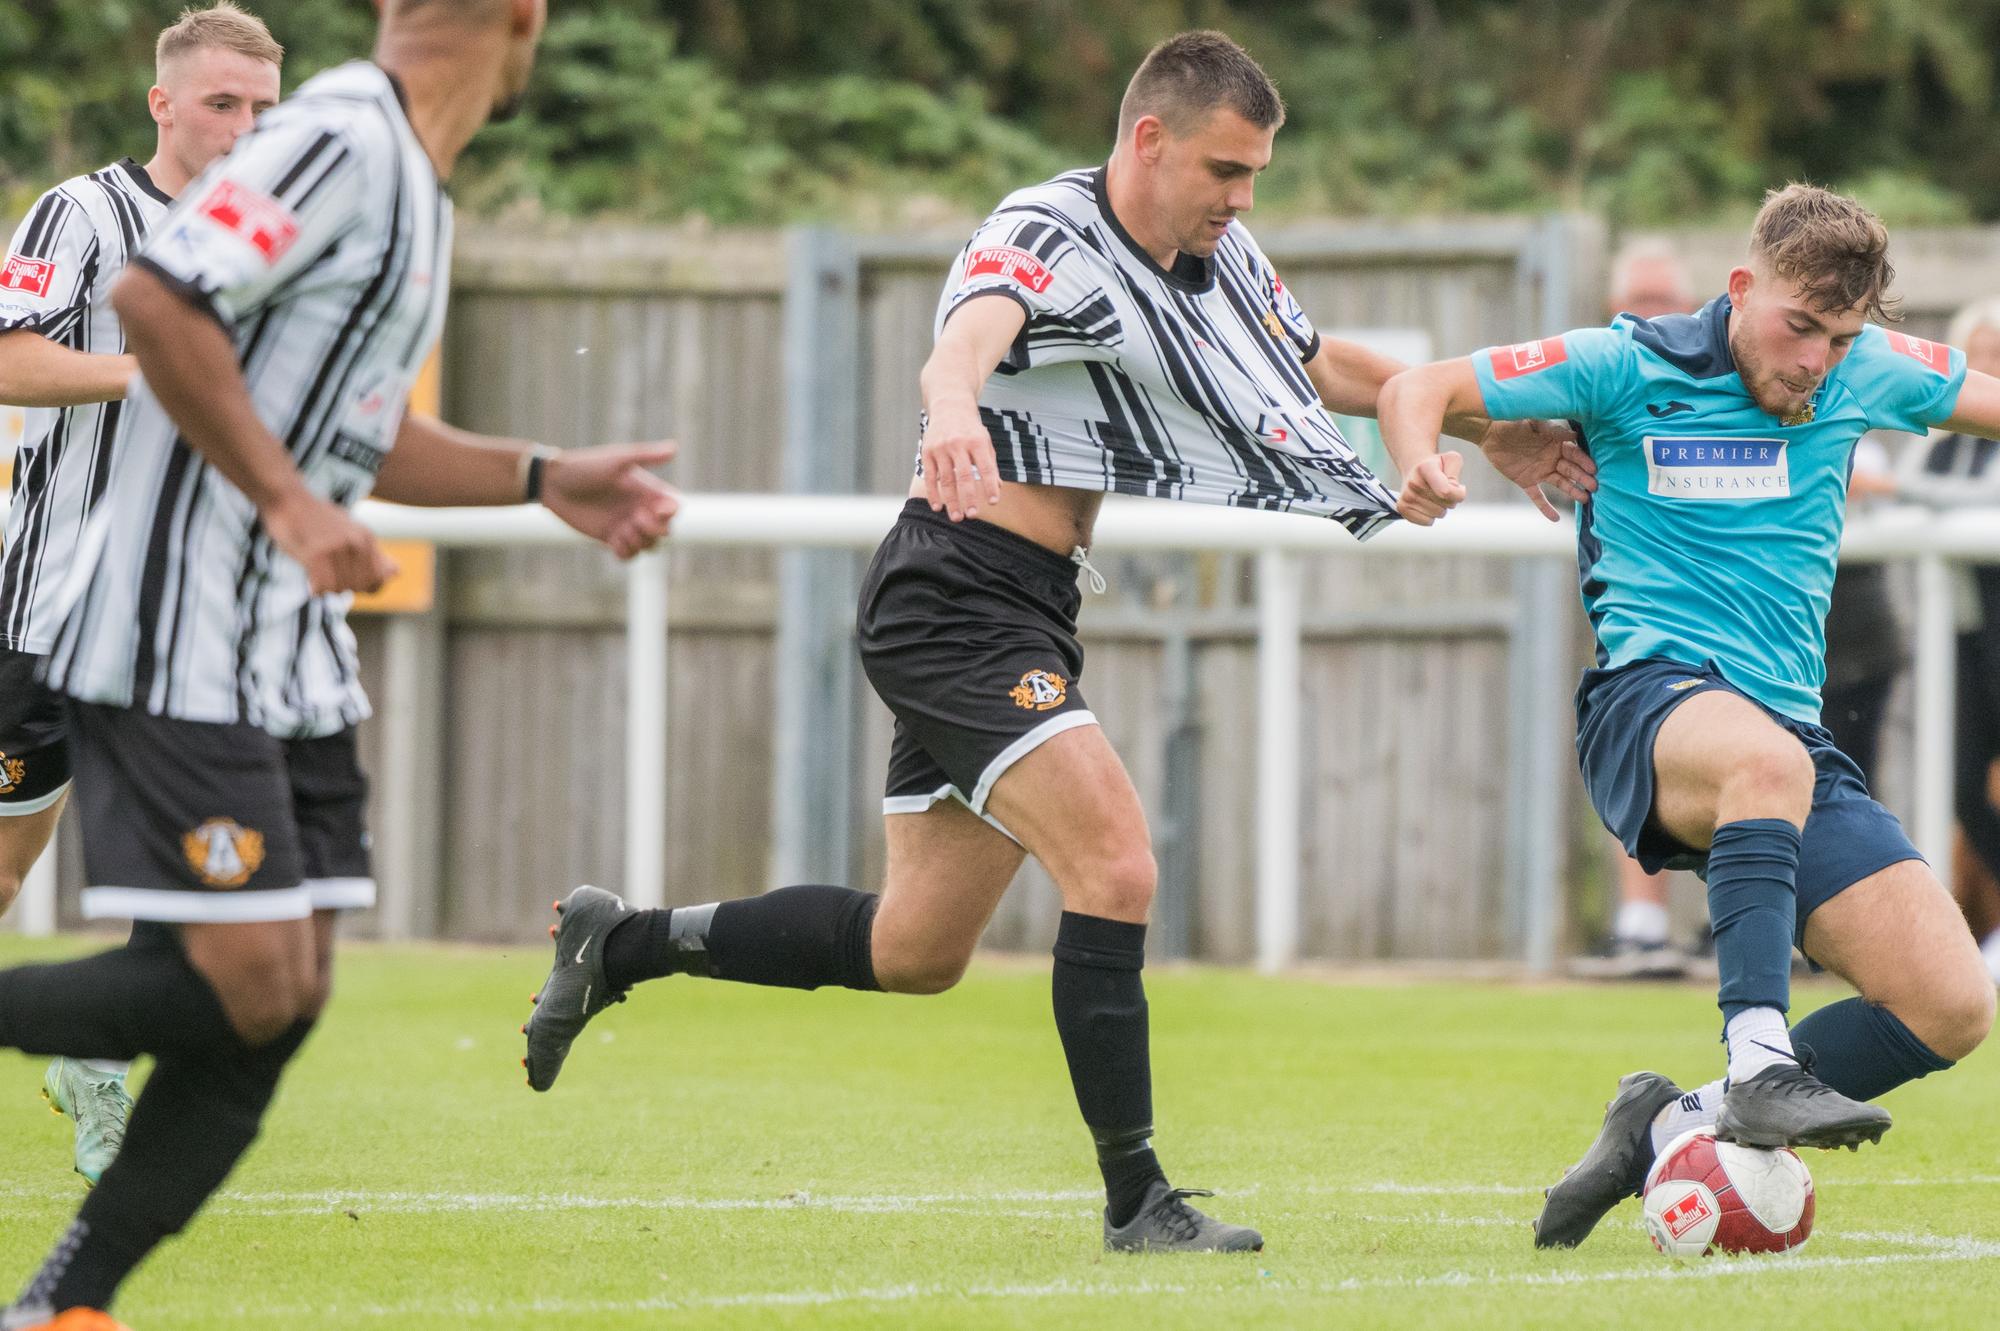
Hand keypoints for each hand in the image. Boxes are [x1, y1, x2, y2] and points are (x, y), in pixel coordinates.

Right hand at [264, 487, 397, 594]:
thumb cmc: (317, 520)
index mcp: (368, 539)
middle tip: (328, 574)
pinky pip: (322, 587)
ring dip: (327, 588)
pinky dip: (316, 589)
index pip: (380, 580)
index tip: (348, 578)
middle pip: (358, 587)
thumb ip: (373, 554)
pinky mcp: (316, 554)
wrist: (287, 499)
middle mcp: (357, 543)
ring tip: (318, 573)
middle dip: (344, 587)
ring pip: (339, 589)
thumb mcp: (352, 532)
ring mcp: (337, 549)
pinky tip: (310, 581)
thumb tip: (397, 572)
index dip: (366, 586)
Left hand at [542, 441, 679, 557]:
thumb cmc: (585, 467)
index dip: (670, 514)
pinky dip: (626, 553)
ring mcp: (624, 524)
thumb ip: (646, 455)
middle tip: (633, 520)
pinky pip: (629, 555)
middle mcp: (638, 508)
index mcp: (645, 490)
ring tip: (620, 532)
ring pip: (649, 545)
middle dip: (654, 531)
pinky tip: (613, 542)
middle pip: (665, 531)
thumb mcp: (617, 460)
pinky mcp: (609, 537)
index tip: (653, 509)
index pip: (673, 508)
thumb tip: (675, 448)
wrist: (552, 483)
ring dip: (640, 543)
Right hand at [920, 399, 1000, 520]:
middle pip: (964, 476)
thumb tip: (997, 489)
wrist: (949, 407)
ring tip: (957, 517)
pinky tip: (938, 507)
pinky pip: (930, 476)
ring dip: (951, 501)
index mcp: (977, 442)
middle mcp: (958, 444)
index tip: (993, 502)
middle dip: (969, 498)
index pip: (985, 467)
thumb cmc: (971, 430)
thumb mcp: (985, 442)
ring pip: (946, 479)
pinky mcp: (927, 451)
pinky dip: (933, 493)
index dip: (989, 485)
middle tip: (972, 515)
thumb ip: (990, 465)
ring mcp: (941, 448)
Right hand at [1396, 450, 1466, 525]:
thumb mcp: (1452, 460)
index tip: (1458, 486)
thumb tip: (1454, 494)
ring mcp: (1406, 496)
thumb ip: (1456, 475)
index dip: (1458, 493)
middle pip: (1446, 504)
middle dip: (1451, 499)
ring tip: (1434, 495)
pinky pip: (1428, 522)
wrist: (1415, 470)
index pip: (1446, 492)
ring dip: (1442, 507)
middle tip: (1443, 488)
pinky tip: (1427, 504)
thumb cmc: (1438, 467)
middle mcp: (1413, 482)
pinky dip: (1432, 516)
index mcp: (1425, 468)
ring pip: (1439, 514)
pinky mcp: (1402, 508)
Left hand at [1479, 418, 1592, 520]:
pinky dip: (1545, 508)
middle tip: (1595, 486)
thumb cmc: (1512, 422)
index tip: (1593, 469)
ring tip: (1585, 500)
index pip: (1574, 453)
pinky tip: (1555, 519)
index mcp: (1556, 443)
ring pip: (1560, 483)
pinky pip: (1537, 497)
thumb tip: (1575, 435)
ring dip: (1572, 491)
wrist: (1489, 432)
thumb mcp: (1533, 423)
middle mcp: (1552, 458)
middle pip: (1571, 470)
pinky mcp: (1526, 481)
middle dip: (1583, 478)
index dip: (1583, 461)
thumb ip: (1552, 430)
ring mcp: (1540, 471)